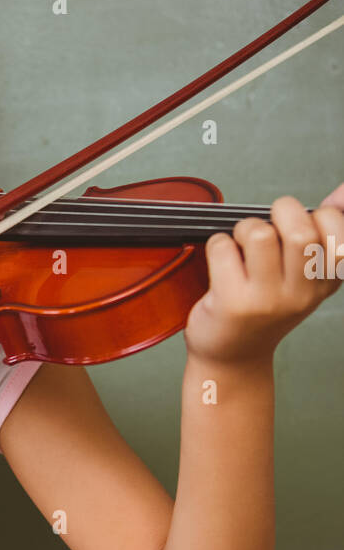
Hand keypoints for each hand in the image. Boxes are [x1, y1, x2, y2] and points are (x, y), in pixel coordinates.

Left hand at [184, 185, 343, 365]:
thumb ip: (322, 234)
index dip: (323, 216)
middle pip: (300, 232)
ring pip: (260, 234)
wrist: (233, 356)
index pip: (341, 237)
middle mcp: (301, 295)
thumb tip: (341, 193)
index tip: (306, 223)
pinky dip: (218, 244)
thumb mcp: (303, 276)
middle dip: (282, 211)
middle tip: (270, 224)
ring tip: (242, 244)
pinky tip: (223, 261)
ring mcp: (267, 301)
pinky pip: (223, 246)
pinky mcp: (232, 304)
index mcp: (325, 284)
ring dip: (246, 227)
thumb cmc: (265, 308)